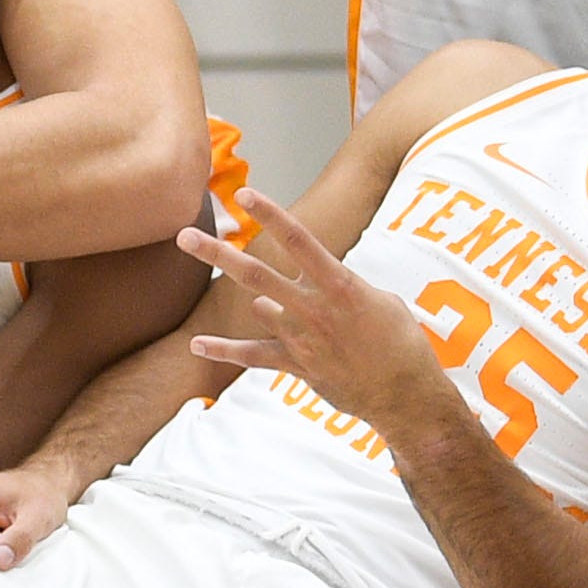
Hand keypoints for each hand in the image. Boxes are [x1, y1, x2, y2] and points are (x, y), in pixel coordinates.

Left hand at [182, 190, 451, 433]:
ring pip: (259, 309)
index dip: (271, 214)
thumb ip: (337, 286)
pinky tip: (197, 344)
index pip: (299, 240)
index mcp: (341, 284)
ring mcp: (302, 338)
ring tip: (297, 318)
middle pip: (256, 274)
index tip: (244, 194)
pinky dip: (224, 349)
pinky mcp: (296, 365)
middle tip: (183, 236)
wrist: (405, 393)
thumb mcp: (379, 299)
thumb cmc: (400, 340)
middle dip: (217, 254)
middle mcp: (315, 307)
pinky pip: (252, 355)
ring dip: (264, 307)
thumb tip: (310, 281)